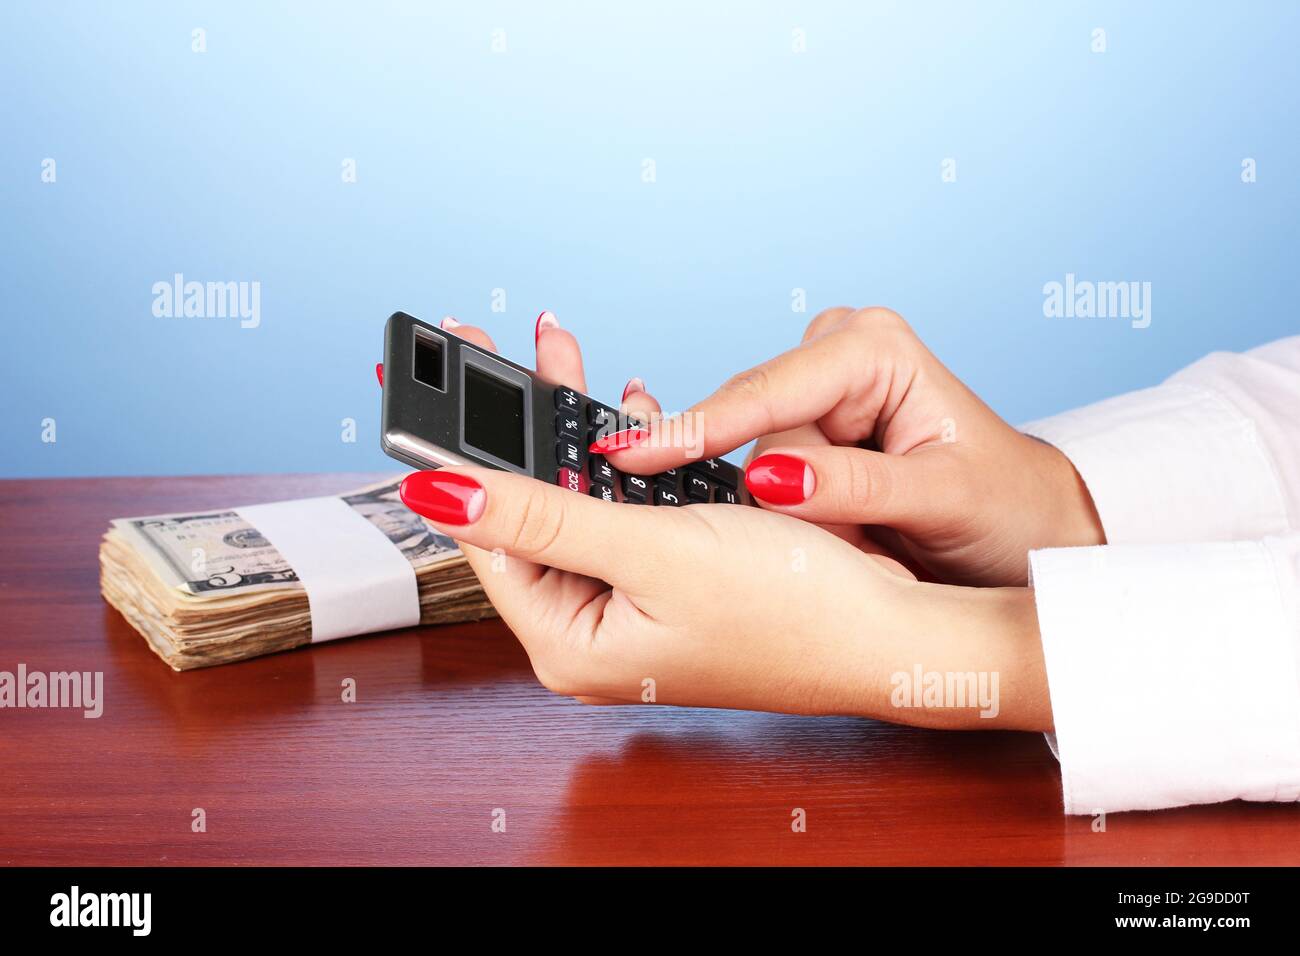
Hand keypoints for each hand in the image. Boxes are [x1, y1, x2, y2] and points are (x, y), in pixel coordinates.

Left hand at [393, 313, 1051, 729]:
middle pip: (532, 510)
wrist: (893, 631)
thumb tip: (436, 494)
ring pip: (581, 500)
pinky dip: (629, 460)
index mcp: (569, 642)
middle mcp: (592, 632)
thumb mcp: (653, 551)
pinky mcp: (670, 582)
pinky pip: (627, 510)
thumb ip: (541, 518)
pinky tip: (633, 413)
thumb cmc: (792, 609)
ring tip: (563, 353)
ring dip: (580, 431)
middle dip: (525, 425)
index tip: (435, 386)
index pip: (488, 536)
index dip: (462, 456)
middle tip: (503, 347)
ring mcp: (632, 608)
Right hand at [605, 306, 1104, 585]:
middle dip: (766, 492)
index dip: (699, 427)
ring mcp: (820, 391)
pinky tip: (826, 531)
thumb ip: (853, 487)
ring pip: (753, 454)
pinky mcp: (809, 427)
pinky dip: (782, 511)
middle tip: (831, 545)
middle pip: (752, 423)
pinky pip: (764, 469)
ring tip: (863, 543)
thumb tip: (764, 479)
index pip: (768, 390)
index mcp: (874, 348)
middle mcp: (839, 356)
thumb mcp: (939, 499)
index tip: (630, 453)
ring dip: (784, 512)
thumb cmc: (1004, 508)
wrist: (1028, 531)